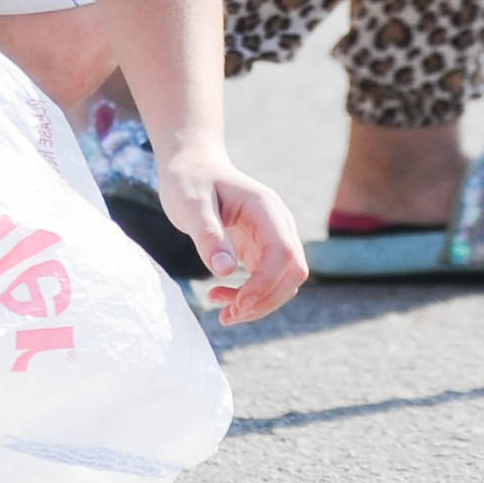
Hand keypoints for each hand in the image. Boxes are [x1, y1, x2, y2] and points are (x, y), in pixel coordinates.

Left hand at [156, 148, 307, 324]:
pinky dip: (251, 297)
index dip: (265, 283)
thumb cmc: (190, 181)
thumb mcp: (190, 205)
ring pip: (285, 282)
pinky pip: (269, 281)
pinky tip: (220, 298)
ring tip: (220, 311)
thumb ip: (208, 235)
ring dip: (258, 304)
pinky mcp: (262, 249)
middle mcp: (278, 224)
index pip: (283, 252)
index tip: (236, 303)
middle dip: (264, 300)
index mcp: (266, 209)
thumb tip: (224, 270)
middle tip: (227, 315)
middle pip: (293, 272)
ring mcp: (274, 237)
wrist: (194, 166)